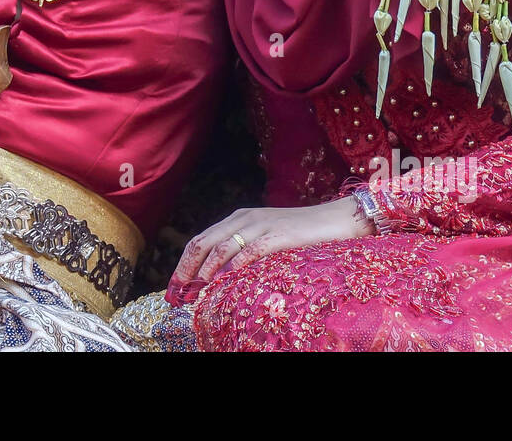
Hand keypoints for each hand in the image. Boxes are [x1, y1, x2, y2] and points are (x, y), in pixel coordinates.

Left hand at [172, 196, 375, 287]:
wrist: (336, 220)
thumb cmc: (301, 234)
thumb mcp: (265, 239)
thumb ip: (243, 251)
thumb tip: (219, 278)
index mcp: (237, 219)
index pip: (200, 240)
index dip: (183, 263)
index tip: (174, 287)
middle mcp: (244, 218)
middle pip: (203, 243)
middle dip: (186, 269)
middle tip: (178, 293)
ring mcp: (261, 225)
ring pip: (222, 246)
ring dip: (205, 270)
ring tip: (196, 291)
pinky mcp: (279, 235)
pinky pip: (251, 250)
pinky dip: (235, 265)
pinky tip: (226, 281)